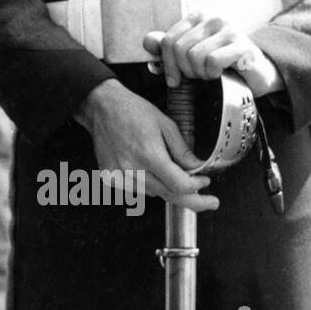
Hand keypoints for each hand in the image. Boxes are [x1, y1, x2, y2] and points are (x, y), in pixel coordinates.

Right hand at [74, 79, 218, 211]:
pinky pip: (138, 190)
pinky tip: (148, 169)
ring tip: (169, 171)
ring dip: (168, 188)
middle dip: (193, 200)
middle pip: (170, 196)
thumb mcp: (165, 124)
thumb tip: (197, 167)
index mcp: (149, 155)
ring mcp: (120, 177)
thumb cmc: (130, 110)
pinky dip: (150, 185)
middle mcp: (133, 170)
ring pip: (155, 194)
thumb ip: (183, 150)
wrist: (101, 107)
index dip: (197, 187)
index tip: (205, 181)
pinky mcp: (110, 179)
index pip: (180, 185)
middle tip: (209, 202)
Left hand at [142, 13, 281, 95]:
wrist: (257, 74)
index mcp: (198, 17)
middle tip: (197, 77)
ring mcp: (230, 30)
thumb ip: (169, 47)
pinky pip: (213, 62)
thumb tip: (148, 41)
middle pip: (179, 49)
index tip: (174, 80)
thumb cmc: (222, 65)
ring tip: (210, 75)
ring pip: (194, 56)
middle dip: (185, 70)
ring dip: (200, 73)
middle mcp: (213, 18)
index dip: (167, 64)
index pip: (168, 40)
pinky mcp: (243, 45)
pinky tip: (221, 74)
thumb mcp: (191, 55)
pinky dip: (213, 74)